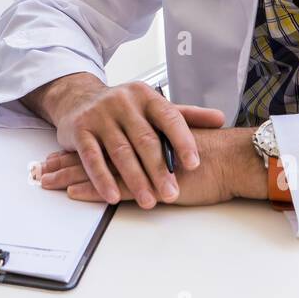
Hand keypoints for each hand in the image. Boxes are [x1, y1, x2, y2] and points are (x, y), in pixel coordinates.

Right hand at [23, 75, 225, 207]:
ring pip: (120, 151)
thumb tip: (220, 119)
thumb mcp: (153, 107)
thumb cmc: (122, 109)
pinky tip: (113, 195)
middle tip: (172, 193)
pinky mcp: (79, 130)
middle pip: (145, 139)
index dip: (182, 141)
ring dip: (135, 179)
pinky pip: (92, 157)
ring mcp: (100, 115)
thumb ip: (186, 115)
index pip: (169, 118)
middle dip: (159, 170)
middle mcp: (123, 103)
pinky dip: (103, 178)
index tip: (194, 164)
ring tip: (149, 201)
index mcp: (146, 97)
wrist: (78, 98)